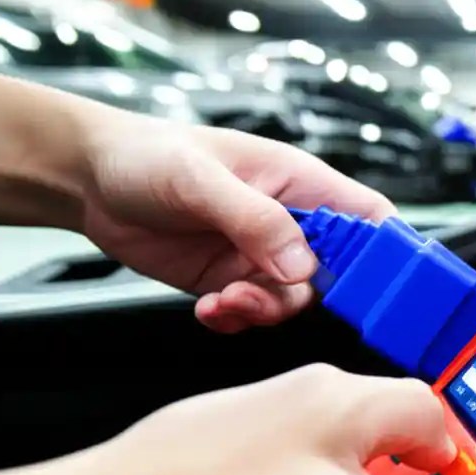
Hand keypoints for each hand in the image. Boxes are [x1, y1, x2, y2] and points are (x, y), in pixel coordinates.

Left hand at [82, 115, 395, 332]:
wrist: (88, 180)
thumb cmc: (148, 155)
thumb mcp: (201, 181)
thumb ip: (255, 221)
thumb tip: (301, 265)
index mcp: (301, 184)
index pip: (369, 220)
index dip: (387, 255)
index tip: (380, 290)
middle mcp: (290, 223)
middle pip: (337, 274)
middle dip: (305, 295)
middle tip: (265, 296)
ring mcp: (261, 256)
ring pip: (293, 302)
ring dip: (263, 311)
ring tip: (224, 301)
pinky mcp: (231, 281)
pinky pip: (253, 313)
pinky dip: (235, 319)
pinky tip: (209, 308)